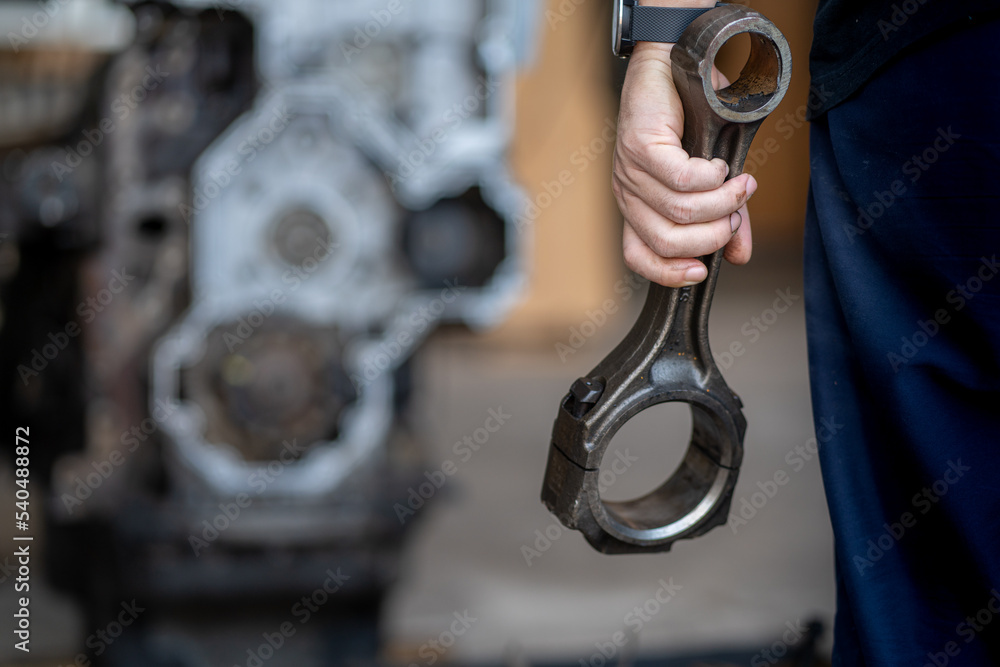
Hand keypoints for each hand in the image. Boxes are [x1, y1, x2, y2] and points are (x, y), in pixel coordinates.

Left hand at [613, 43, 756, 287]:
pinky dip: (710, 177)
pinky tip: (718, 164)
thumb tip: (739, 255)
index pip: (638, 256)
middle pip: (666, 241)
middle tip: (736, 216)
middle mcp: (629, 194)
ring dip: (721, 203)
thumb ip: (723, 217)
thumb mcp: (712, 177)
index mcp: (638, 208)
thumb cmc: (692, 118)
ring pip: (679, 211)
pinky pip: (681, 179)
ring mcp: (630, 171)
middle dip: (711, 237)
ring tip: (740, 185)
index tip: (703, 272)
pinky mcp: (639, 147)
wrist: (675, 62)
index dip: (668, 274)